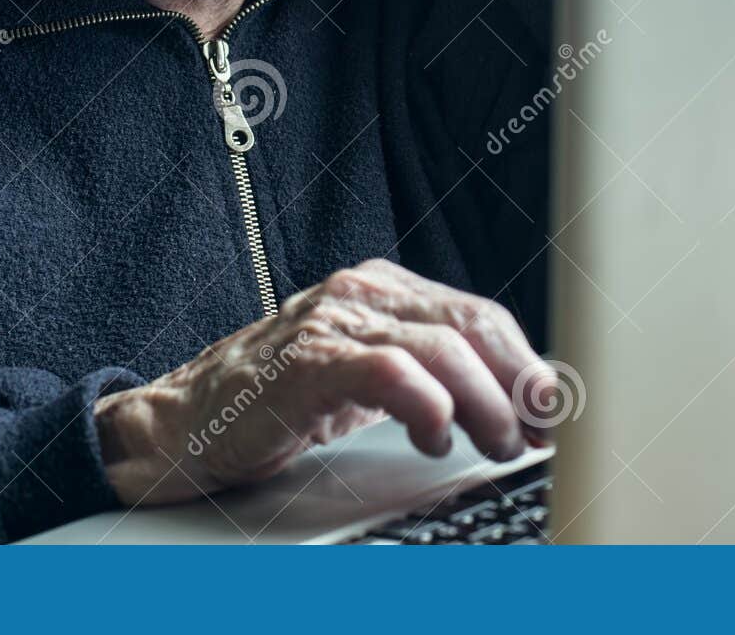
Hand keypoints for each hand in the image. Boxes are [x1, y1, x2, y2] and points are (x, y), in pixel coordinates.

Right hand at [93, 259, 556, 505]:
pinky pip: (387, 368)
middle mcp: (363, 292)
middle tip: (539, 432)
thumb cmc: (274, 406)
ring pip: (440, 346)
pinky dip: (426, 402)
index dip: (527, 365)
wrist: (178, 424)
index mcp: (384, 290)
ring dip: (485, 402)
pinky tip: (435, 434)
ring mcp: (332, 320)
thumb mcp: (364, 386)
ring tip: (496, 443)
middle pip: (472, 323)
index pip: (479, 316)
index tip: (555, 412)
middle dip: (519, 382)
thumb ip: (430, 382)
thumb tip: (516, 410)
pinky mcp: (305, 360)